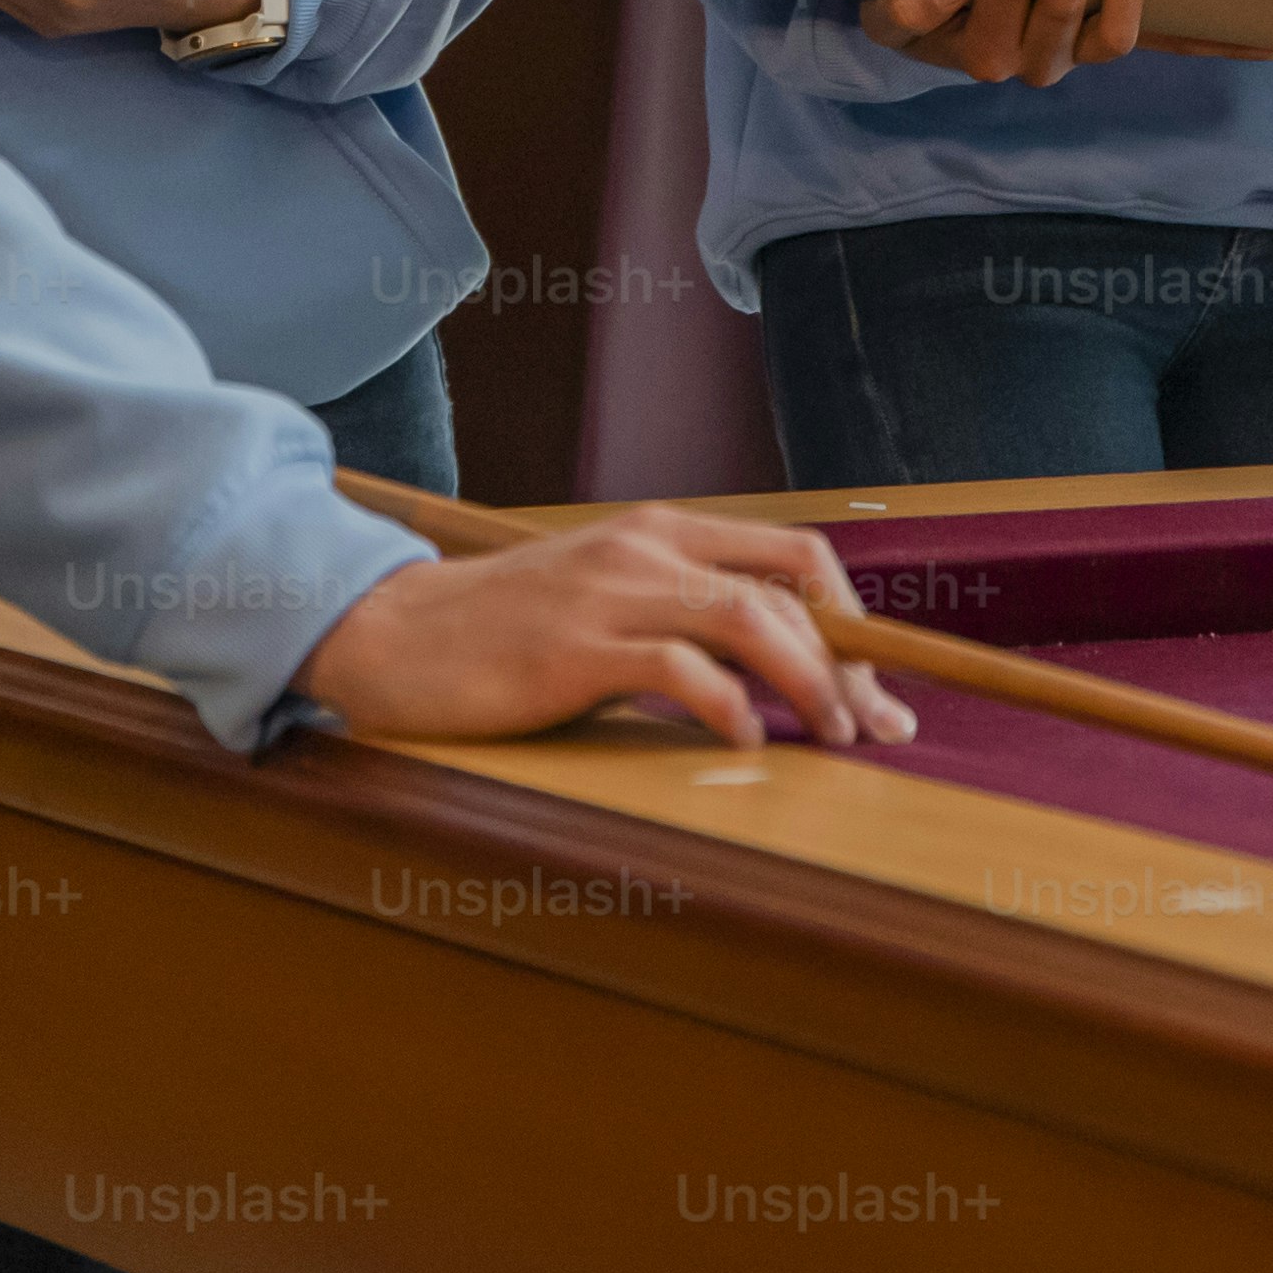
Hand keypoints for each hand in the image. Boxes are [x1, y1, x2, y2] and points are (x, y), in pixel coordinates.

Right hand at [297, 507, 915, 752]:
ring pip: (751, 620)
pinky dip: (730, 705)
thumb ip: (676, 626)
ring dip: (812, 682)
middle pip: (789, 588)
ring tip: (835, 736)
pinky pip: (680, 667)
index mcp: (661, 532)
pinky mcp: (577, 647)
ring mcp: (612, 593)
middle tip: (879, 727)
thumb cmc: (499, 635)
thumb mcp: (603, 609)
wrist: (391, 635)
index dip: (854, 621)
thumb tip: (767, 685)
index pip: (793, 557)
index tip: (882, 690)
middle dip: (852, 662)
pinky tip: (748, 739)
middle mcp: (646, 548)